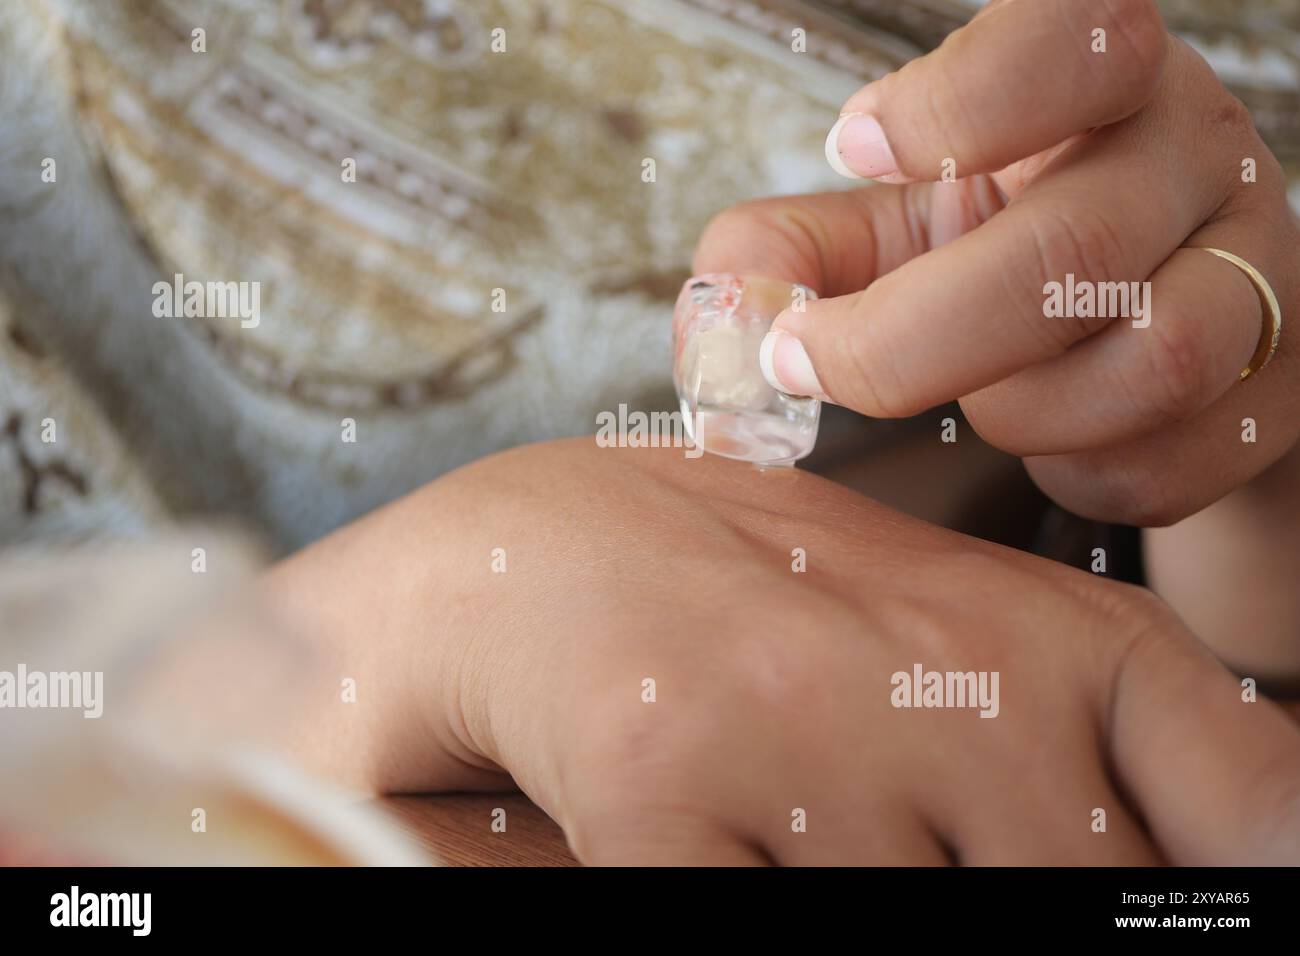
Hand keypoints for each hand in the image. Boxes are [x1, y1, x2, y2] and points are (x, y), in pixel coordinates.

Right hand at [265, 439, 1299, 863]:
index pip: (1256, 815)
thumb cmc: (773, 606)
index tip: (1166, 879)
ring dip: (855, 885)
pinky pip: (756, 931)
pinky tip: (731, 845)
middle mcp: (942, 679)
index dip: (1236, 883)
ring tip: (800, 811)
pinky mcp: (664, 794)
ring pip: (905, 923)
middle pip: (1075, 895)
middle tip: (908, 832)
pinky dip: (751, 902)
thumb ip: (1102, 758)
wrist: (557, 550)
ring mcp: (799, 735)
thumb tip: (1249, 858)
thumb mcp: (973, 652)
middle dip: (999, 890)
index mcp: (1051, 643)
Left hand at [694, 0, 1298, 525]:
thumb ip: (801, 251)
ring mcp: (1260, 269)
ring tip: (977, 395)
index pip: (1068, 40)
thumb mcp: (901, 228)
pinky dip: (1078, 473)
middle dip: (909, 340)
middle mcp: (1196, 156)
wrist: (1151, 324)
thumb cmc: (1006, 254)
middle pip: (1074, 250)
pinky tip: (1050, 440)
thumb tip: (730, 304)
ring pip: (1151, 364)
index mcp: (1102, 80)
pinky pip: (1170, 460)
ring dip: (1018, 410)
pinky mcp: (1282, 388)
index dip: (959, 101)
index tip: (850, 145)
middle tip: (812, 362)